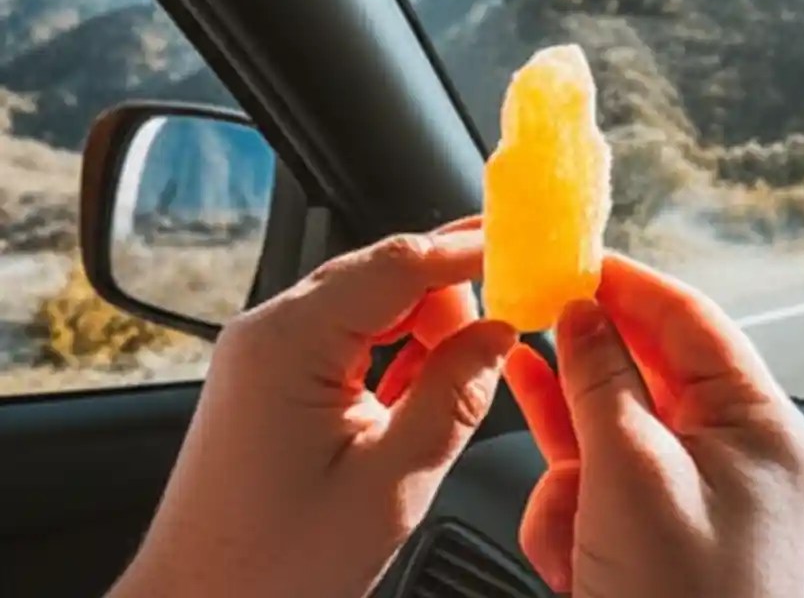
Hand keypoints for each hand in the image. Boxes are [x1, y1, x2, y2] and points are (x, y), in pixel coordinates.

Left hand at [108, 218, 516, 597]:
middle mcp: (270, 332)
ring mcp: (269, 353)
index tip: (525, 245)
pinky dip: (402, 350)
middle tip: (516, 318)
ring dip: (431, 325)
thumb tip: (502, 335)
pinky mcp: (276, 378)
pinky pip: (354, 338)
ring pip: (374, 304)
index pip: (397, 263)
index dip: (468, 249)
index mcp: (287, 343)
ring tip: (480, 362)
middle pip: (387, 274)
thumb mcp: (390, 483)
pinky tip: (438, 377)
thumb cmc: (274, 565)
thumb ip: (455, 397)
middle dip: (454, 292)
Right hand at [507, 254, 803, 596]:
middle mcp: (732, 453)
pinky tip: (561, 538)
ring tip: (528, 412)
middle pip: (647, 371)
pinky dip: (572, 504)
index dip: (627, 283)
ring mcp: (691, 496)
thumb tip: (579, 315)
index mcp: (756, 426)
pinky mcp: (654, 534)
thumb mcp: (633, 476)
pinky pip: (602, 489)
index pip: (689, 321)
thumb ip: (602, 385)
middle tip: (529, 322)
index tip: (569, 258)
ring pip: (613, 429)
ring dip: (569, 445)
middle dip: (586, 370)